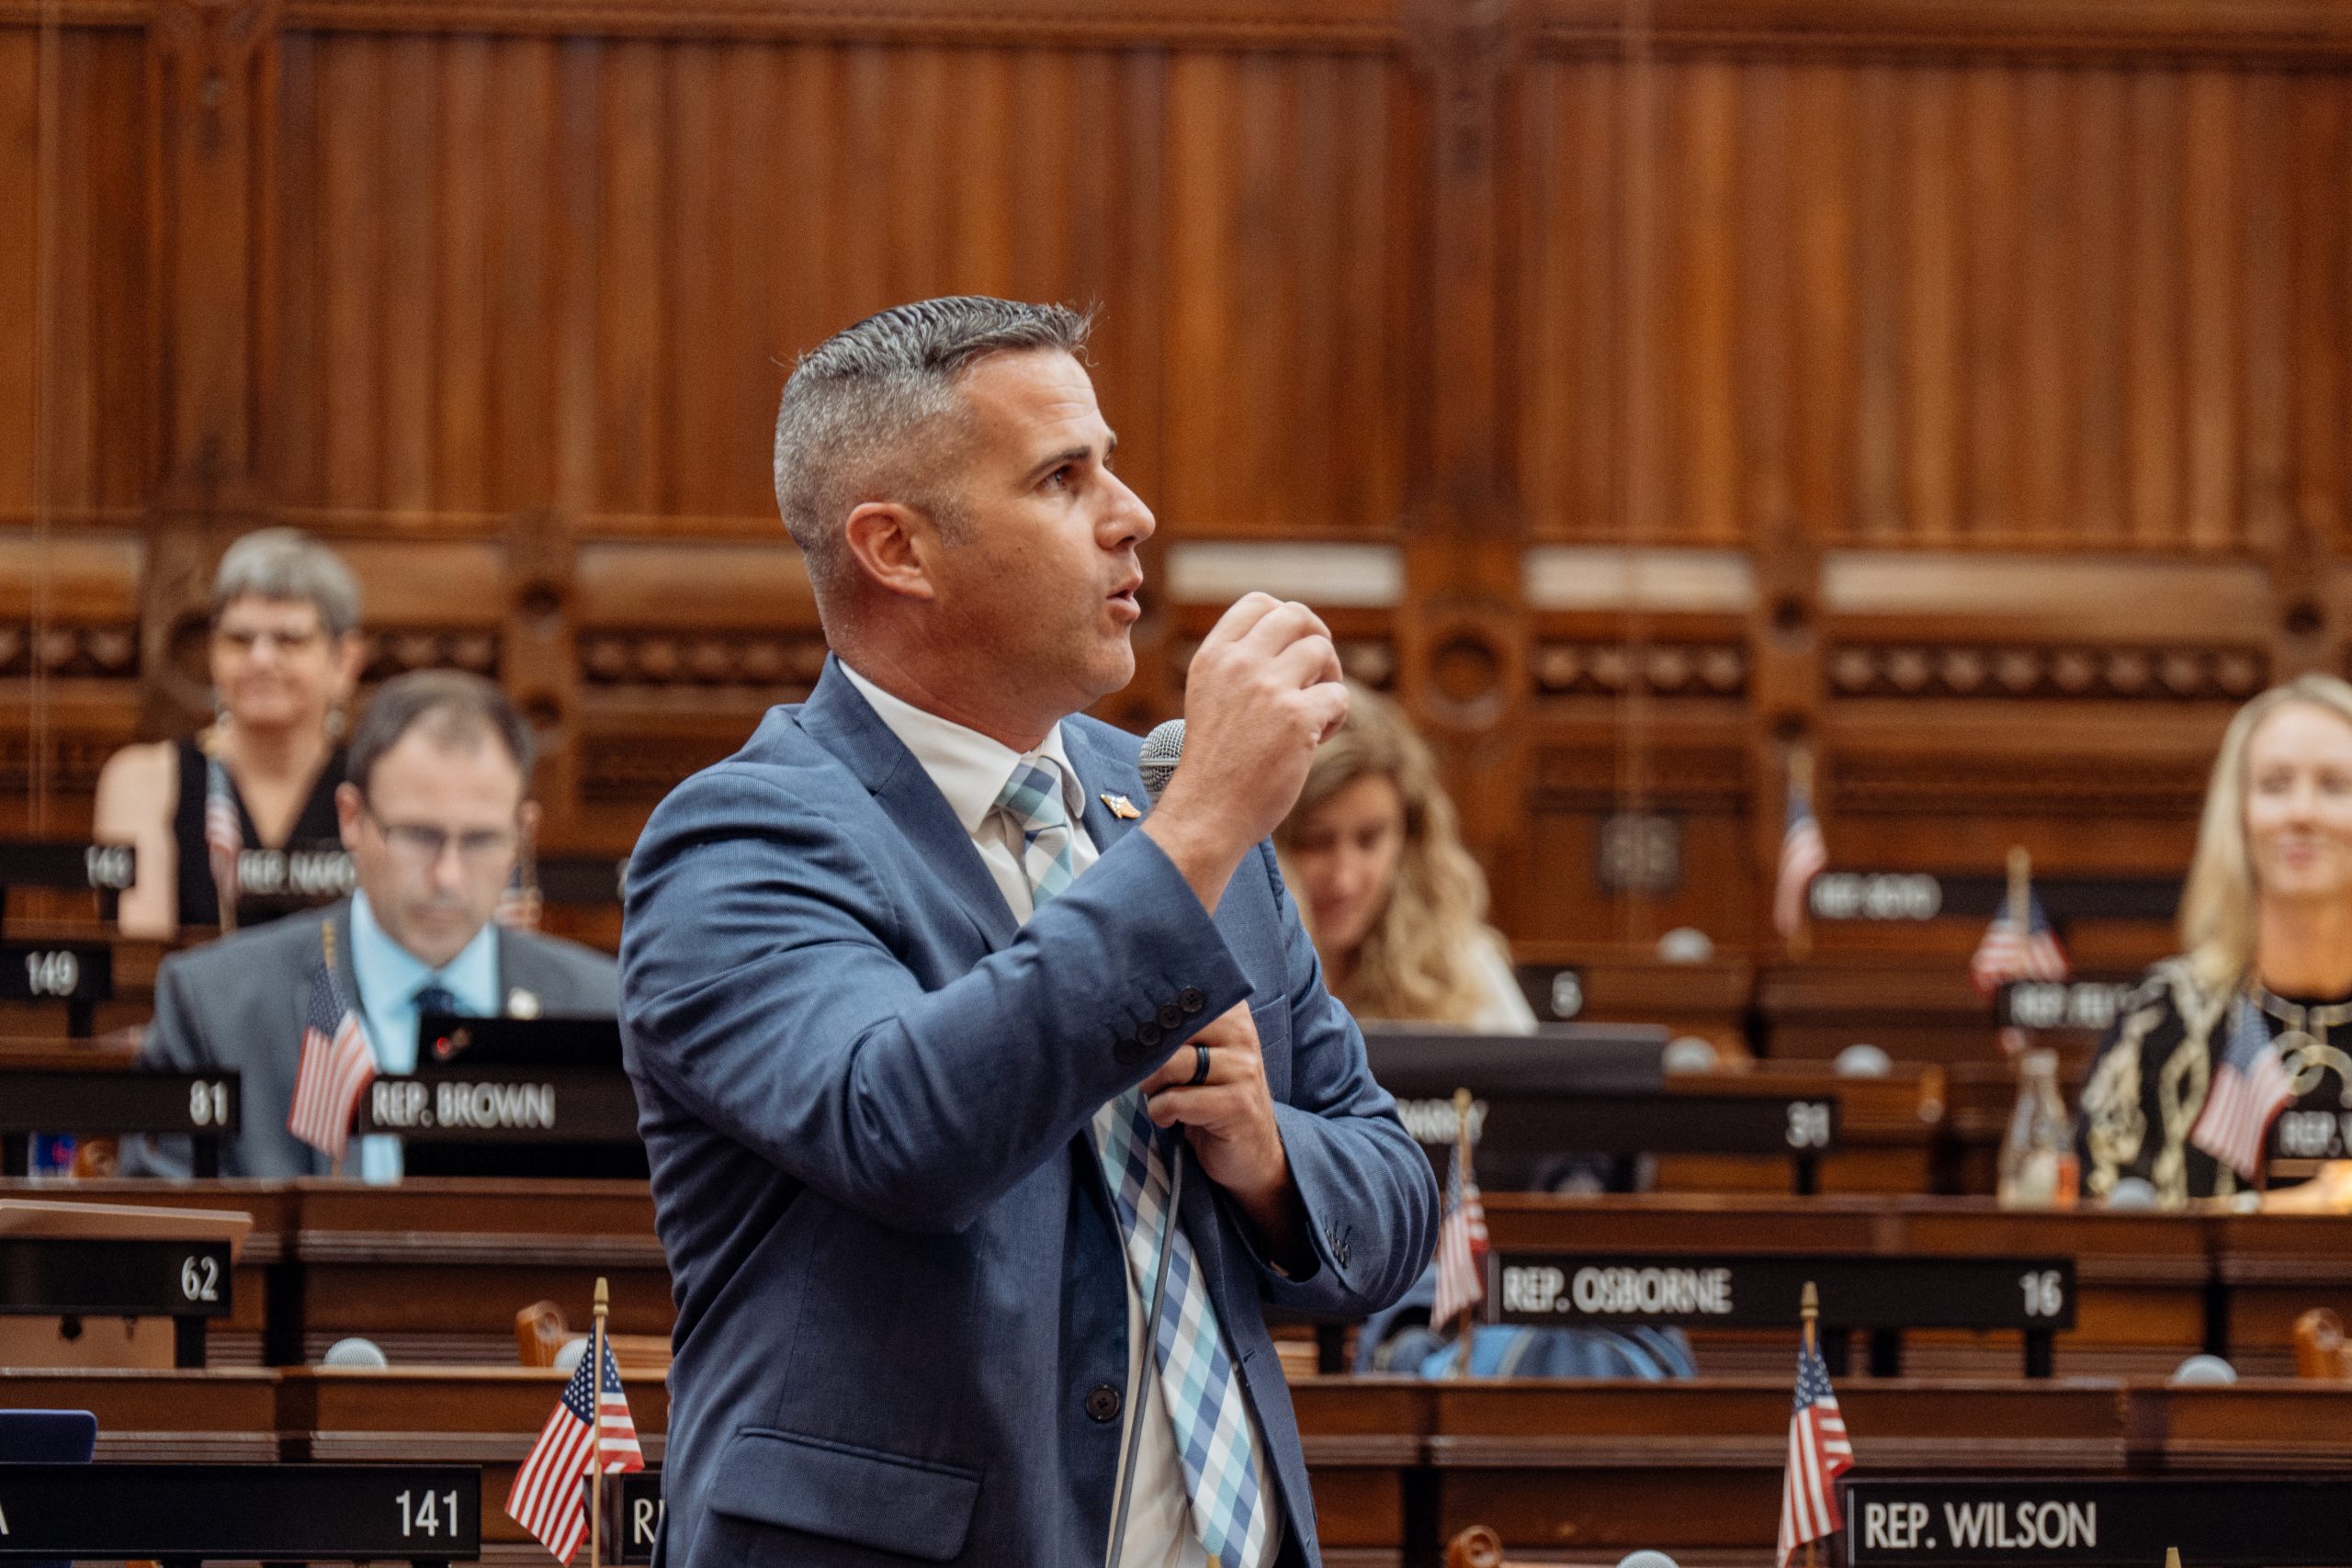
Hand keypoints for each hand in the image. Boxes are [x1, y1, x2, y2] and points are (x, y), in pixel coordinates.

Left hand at [1138, 1002, 1300, 1256]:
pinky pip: (1176, 1100)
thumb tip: (1119, 1017)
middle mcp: (1241, 1033)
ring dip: (1151, 1085)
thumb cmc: (1212, 1098)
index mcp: (1231, 1013)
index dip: (1145, 1013)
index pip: (1177, 997)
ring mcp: (1243, 1069)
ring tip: (1159, 1095)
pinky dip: (1161, 1112)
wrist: (1252, 1153)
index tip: (1129, 1031)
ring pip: (1169, 1064)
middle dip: (1144, 1055)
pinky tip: (1171, 1119)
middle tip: (1142, 1075)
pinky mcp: (1237, 1104)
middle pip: (1167, 1029)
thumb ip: (1174, 1031)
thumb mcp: (1198, 1056)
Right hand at [1142, 594, 1347, 909]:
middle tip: (1316, 675)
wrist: (1207, 813)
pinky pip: (1339, 697)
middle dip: (1316, 641)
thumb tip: (1299, 637)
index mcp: (1213, 656)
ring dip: (1328, 681)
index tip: (1292, 651)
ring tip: (1313, 715)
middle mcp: (1238, 664)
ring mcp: (1268, 688)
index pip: (1259, 603)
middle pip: (1297, 616)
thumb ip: (1242, 664)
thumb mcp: (1212, 697)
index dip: (1286, 622)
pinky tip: (1315, 742)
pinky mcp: (1297, 718)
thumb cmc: (1215, 763)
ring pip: (1322, 652)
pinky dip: (1335, 719)